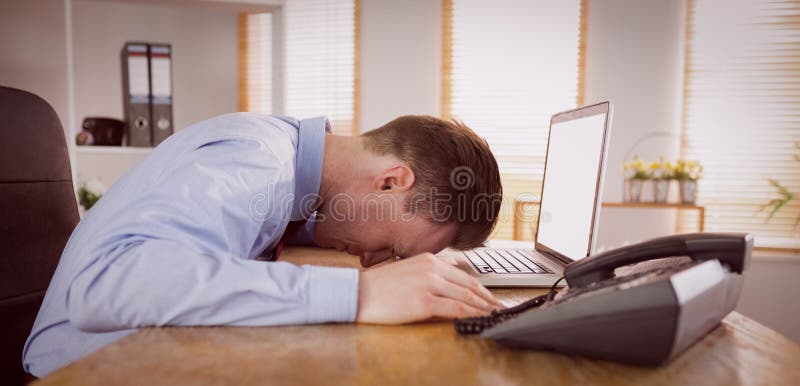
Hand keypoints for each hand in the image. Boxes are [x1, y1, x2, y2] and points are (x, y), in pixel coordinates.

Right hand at [356, 253, 503, 323]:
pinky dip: (471, 315)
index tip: (491, 298)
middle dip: (488, 299)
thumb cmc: (378, 287)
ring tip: (495, 317)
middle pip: (470, 285)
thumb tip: (447, 287)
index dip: (481, 289)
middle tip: (500, 309)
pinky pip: (455, 309)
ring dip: (484, 309)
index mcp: (429, 260)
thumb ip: (428, 275)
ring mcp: (429, 284)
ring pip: (466, 297)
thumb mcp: (407, 272)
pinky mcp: (424, 301)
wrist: (357, 293)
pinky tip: (479, 320)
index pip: (464, 275)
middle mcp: (432, 268)